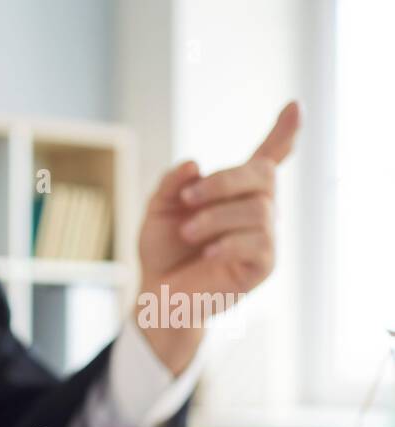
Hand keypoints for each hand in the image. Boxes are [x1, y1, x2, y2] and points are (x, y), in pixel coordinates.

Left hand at [135, 101, 300, 373]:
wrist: (158, 294)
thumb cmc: (163, 251)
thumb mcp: (158, 211)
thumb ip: (172, 184)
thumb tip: (194, 163)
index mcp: (235, 191)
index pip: (267, 157)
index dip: (283, 133)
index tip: (295, 106)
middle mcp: (257, 209)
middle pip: (263, 175)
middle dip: (223, 181)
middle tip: (188, 197)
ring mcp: (264, 237)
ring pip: (258, 210)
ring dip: (216, 217)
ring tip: (188, 233)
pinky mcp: (263, 265)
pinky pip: (259, 243)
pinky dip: (230, 243)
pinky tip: (209, 253)